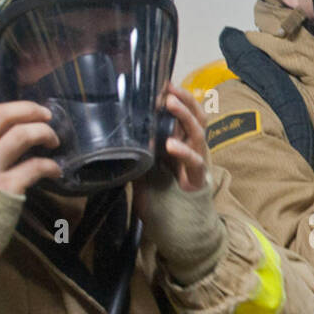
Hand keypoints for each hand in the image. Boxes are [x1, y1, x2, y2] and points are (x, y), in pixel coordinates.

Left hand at [133, 83, 209, 225]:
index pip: (182, 115)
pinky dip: (183, 151)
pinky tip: (170, 145)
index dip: (175, 98)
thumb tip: (114, 140)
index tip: (161, 83)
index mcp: (180, 144)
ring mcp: (197, 163)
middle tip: (169, 87)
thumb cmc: (165, 200)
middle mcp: (192, 149)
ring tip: (170, 103)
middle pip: (196, 116)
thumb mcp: (146, 172)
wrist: (185, 230)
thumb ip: (139, 156)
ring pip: (198, 133)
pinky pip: (195, 162)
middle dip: (184, 99)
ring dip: (184, 116)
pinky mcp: (199, 179)